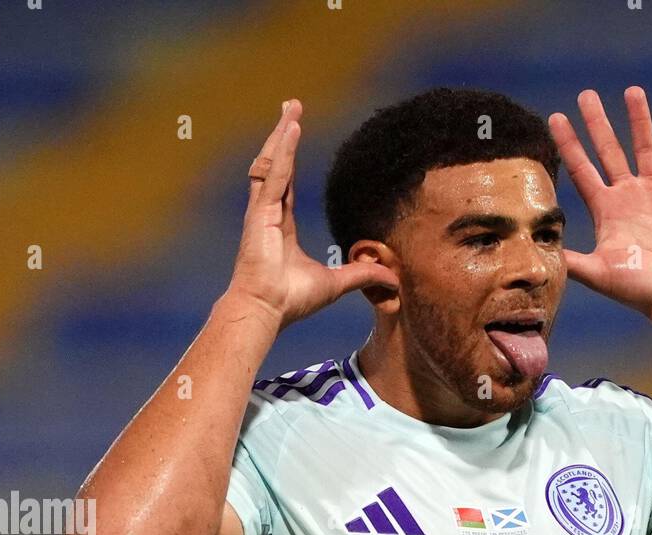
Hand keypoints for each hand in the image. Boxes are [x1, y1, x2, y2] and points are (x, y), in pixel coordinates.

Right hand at [227, 99, 399, 330]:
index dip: (289, 156)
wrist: (266, 310)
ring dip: (282, 134)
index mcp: (281, 223)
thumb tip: (391, 278)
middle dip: (283, 133)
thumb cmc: (291, 300)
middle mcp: (269, 212)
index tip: (294, 132)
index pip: (285, 180)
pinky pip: (275, 175)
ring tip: (291, 107)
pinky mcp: (260, 213)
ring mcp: (262, 210)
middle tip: (291, 106)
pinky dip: (284, 152)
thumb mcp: (335, 283)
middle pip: (277, 163)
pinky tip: (291, 128)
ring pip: (273, 162)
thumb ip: (361, 275)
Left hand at [548, 88, 651, 328]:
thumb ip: (572, 261)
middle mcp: (628, 196)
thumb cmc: (637, 289)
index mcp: (606, 210)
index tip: (555, 118)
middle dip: (598, 123)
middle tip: (586, 94)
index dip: (569, 145)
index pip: (582, 170)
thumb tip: (541, 252)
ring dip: (639, 121)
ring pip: (645, 148)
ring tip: (631, 92)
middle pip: (610, 151)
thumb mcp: (598, 274)